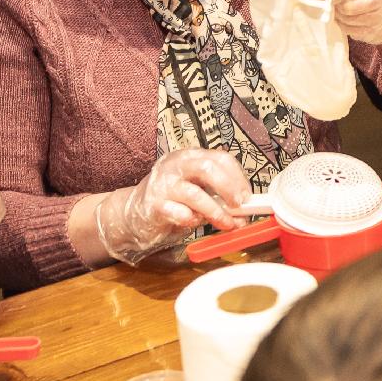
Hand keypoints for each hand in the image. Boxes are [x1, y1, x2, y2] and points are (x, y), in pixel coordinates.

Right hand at [94, 149, 250, 264]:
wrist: (134, 212)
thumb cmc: (171, 200)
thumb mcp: (197, 191)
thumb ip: (219, 197)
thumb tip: (245, 212)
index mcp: (190, 157)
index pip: (220, 158)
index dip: (238, 177)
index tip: (248, 196)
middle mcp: (176, 165)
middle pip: (208, 168)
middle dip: (229, 188)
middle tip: (240, 206)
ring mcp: (163, 184)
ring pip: (195, 194)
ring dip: (216, 212)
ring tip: (225, 223)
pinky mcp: (154, 204)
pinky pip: (179, 213)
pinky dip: (191, 220)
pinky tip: (193, 222)